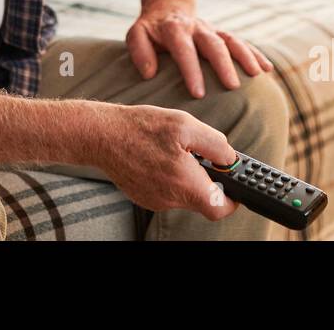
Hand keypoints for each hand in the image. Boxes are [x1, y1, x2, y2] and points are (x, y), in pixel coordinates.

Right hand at [90, 102, 240, 220]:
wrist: (101, 135)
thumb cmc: (141, 128)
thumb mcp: (186, 125)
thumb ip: (216, 145)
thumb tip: (230, 159)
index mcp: (185, 184)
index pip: (220, 208)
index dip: (232, 197)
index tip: (232, 181)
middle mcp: (171, 199)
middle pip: (202, 199)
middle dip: (206, 178)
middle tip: (199, 155)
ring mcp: (155, 200)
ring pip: (183, 193)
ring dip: (186, 174)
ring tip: (173, 149)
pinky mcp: (143, 196)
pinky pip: (166, 190)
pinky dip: (168, 175)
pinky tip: (158, 155)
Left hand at [127, 0, 273, 97]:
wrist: (168, 7)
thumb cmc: (151, 29)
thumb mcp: (137, 35)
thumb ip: (139, 51)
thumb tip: (149, 73)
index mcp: (174, 30)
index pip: (184, 50)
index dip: (191, 70)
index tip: (198, 94)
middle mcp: (197, 28)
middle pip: (213, 44)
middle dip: (224, 65)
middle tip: (232, 86)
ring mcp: (212, 30)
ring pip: (232, 40)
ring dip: (245, 57)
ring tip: (257, 75)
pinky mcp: (222, 34)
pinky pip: (241, 42)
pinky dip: (255, 54)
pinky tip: (267, 69)